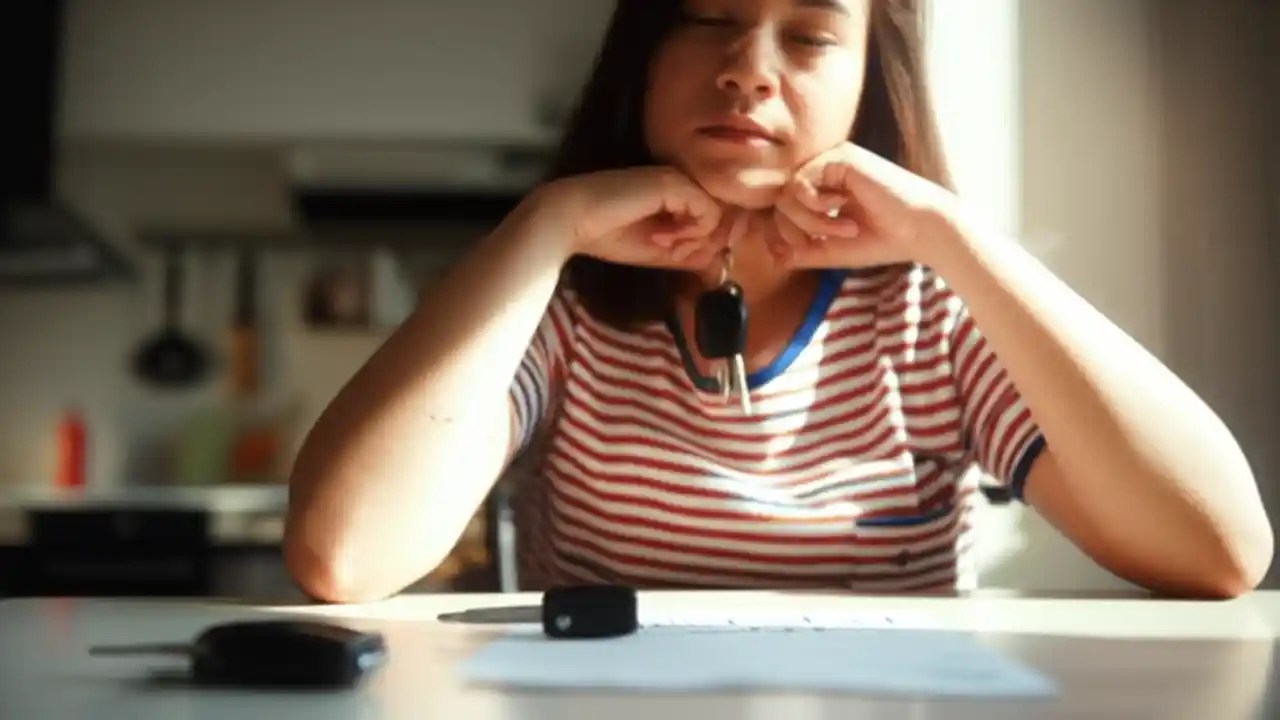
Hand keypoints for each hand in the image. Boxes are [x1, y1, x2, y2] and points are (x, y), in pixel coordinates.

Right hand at [537, 167, 737, 269]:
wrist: (572, 219)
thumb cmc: (608, 235)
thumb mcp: (658, 250)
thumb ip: (690, 251)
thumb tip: (721, 258)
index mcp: (676, 192)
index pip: (714, 218)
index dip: (704, 243)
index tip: (676, 256)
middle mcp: (681, 180)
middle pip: (721, 217)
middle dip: (702, 244)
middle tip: (670, 253)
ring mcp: (679, 178)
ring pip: (717, 216)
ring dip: (693, 241)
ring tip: (662, 245)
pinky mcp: (675, 183)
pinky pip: (707, 214)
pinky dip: (690, 234)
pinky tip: (660, 239)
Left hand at [769, 142, 957, 268]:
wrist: (919, 230)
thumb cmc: (882, 240)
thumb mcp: (833, 251)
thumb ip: (802, 251)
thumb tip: (773, 256)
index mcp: (821, 191)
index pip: (781, 210)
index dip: (784, 235)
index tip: (805, 250)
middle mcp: (823, 172)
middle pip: (779, 202)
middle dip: (796, 230)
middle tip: (827, 240)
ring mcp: (830, 161)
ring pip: (787, 192)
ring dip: (810, 219)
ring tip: (842, 229)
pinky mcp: (839, 156)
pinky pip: (801, 180)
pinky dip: (815, 203)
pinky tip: (841, 208)